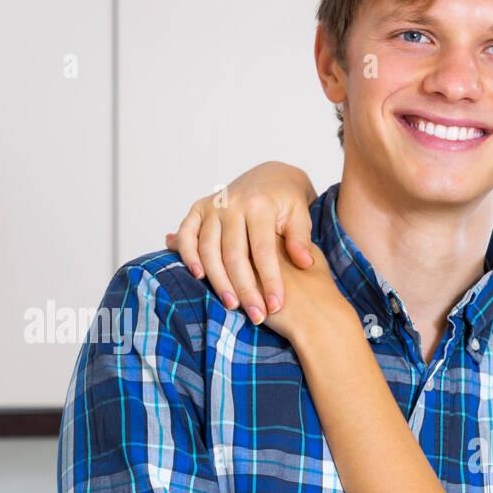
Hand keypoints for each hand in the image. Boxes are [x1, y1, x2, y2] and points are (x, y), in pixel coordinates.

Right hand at [165, 161, 318, 323]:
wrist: (270, 177)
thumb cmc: (286, 202)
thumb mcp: (301, 215)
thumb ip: (301, 239)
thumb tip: (304, 263)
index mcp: (259, 205)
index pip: (263, 250)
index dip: (269, 280)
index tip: (276, 305)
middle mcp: (232, 204)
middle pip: (234, 255)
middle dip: (245, 289)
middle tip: (256, 316)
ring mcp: (213, 206)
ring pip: (209, 249)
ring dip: (219, 281)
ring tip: (233, 306)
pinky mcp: (198, 209)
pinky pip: (188, 234)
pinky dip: (189, 255)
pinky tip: (200, 277)